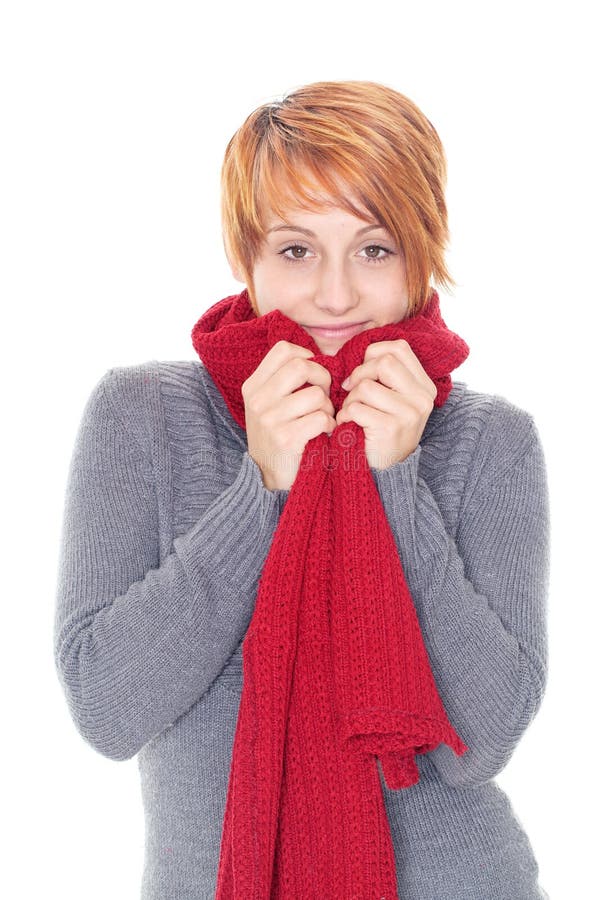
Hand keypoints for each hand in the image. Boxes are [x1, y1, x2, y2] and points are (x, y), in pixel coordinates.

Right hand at [242, 341, 335, 490]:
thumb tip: (315, 356)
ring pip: (316, 395)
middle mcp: (258, 400)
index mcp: (253, 386)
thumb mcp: (269, 405)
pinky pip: (321, 418)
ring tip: (322, 420)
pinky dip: (330, 426)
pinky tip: (324, 434)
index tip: (312, 375)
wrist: (271, 479)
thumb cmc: (278, 437)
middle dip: (322, 378)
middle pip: (301, 366)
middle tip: (323, 396)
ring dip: (327, 408)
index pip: (283, 350)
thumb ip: (284, 381)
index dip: (306, 356)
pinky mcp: (286, 438)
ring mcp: (270, 419)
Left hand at [335, 340, 436, 469]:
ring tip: (352, 413)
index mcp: (424, 386)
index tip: (363, 376)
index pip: (398, 348)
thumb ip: (386, 375)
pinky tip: (347, 425)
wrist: (383, 474)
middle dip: (360, 375)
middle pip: (384, 361)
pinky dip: (345, 415)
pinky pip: (357, 407)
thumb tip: (360, 352)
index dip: (373, 355)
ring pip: (366, 385)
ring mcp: (409, 413)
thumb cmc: (380, 431)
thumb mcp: (391, 400)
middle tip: (352, 394)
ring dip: (350, 399)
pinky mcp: (391, 428)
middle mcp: (422, 398)